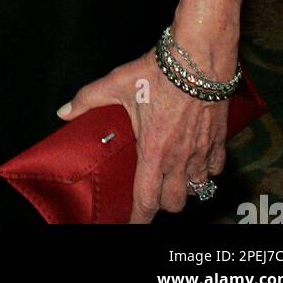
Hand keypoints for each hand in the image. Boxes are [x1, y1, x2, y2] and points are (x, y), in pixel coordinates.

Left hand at [56, 48, 230, 223]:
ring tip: (172, 177)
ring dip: (185, 188)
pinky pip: (215, 170)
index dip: (138, 218)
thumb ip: (88, 99)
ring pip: (197, 189)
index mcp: (154, 152)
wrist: (198, 58)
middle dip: (162, 203)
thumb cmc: (158, 71)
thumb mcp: (117, 82)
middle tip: (151, 191)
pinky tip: (195, 161)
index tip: (131, 224)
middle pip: (175, 203)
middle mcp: (180, 159)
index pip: (146, 200)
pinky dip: (206, 171)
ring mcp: (201, 152)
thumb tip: (64, 111)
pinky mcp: (218, 141)